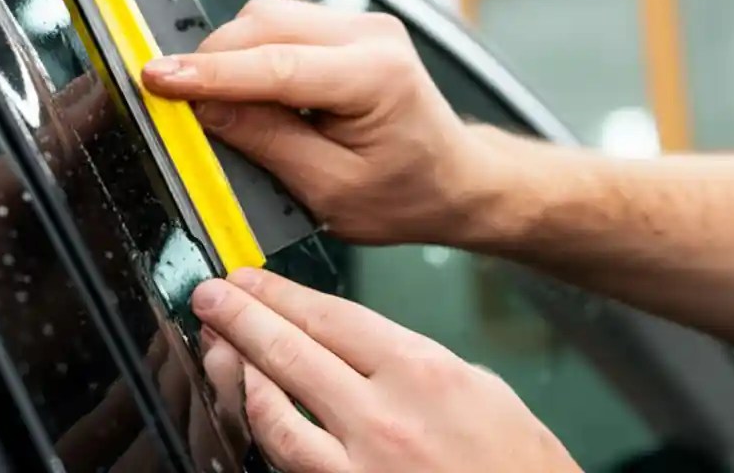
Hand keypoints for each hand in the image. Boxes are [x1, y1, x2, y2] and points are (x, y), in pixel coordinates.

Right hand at [142, 0, 502, 244]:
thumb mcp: (330, 190)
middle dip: (211, 60)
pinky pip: (281, 25)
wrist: (456, 179)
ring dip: (228, 54)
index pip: (274, 66)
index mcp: (376, 77)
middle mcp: (371, 36)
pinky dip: (250, 54)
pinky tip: (242, 89)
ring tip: (209, 102)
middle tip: (171, 100)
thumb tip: (203, 110)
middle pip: (265, 25)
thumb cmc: (406, 194)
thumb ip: (266, 142)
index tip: (157, 78)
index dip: (209, 73)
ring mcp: (361, 24)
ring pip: (267, 18)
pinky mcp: (347, 28)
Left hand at [193, 268, 578, 472]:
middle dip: (241, 317)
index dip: (279, 293)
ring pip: (273, 407)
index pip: (331, 316)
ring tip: (218, 348)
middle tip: (211, 297)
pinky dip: (261, 426)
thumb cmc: (522, 470)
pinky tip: (249, 406)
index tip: (251, 280)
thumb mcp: (485, 390)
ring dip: (237, 371)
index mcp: (424, 371)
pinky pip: (286, 459)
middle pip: (291, 350)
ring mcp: (361, 465)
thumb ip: (416, 362)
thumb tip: (362, 344)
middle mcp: (386, 415)